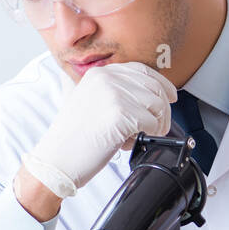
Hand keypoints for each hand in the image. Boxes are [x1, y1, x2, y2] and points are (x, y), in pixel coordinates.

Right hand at [23, 61, 176, 198]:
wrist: (57, 159)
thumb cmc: (75, 138)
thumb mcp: (92, 102)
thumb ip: (116, 93)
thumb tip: (151, 95)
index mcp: (100, 73)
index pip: (142, 71)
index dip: (161, 84)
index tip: (171, 97)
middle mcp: (108, 78)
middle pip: (155, 88)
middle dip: (163, 111)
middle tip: (157, 128)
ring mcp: (114, 94)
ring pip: (157, 106)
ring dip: (156, 125)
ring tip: (138, 137)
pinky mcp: (121, 114)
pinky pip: (152, 124)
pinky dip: (148, 136)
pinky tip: (130, 142)